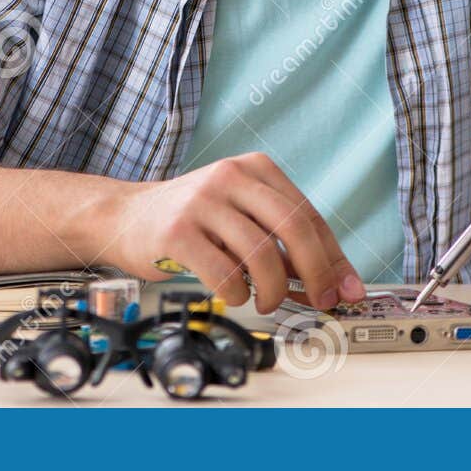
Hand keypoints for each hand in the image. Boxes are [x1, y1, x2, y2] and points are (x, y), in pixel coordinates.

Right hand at [103, 152, 365, 313]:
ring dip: (273, 290)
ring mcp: (202, 201)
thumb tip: (332, 282)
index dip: (333, 257)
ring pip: (261, 254)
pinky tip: (235, 294)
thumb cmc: (192, 221)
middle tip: (319, 301)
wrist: (125, 216)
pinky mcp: (177, 231)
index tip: (345, 289)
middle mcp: (230, 176)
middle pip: (293, 227)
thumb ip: (281, 240)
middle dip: (316, 272)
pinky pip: (225, 272)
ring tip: (266, 301)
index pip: (308, 214)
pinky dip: (239, 294)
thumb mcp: (240, 213)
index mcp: (255, 168)